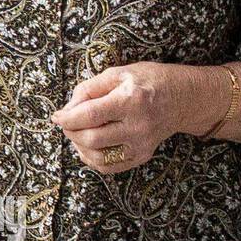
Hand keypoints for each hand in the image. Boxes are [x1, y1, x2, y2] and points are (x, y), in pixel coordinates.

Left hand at [51, 61, 208, 173]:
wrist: (184, 98)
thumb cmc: (149, 80)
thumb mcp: (119, 73)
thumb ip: (89, 89)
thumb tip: (68, 108)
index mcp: (131, 101)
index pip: (89, 116)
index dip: (67, 118)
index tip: (56, 116)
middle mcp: (138, 126)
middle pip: (91, 139)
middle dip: (70, 131)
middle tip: (67, 122)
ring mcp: (142, 145)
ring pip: (98, 157)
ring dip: (79, 146)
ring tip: (77, 133)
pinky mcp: (143, 156)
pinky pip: (109, 167)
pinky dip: (92, 159)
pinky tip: (88, 146)